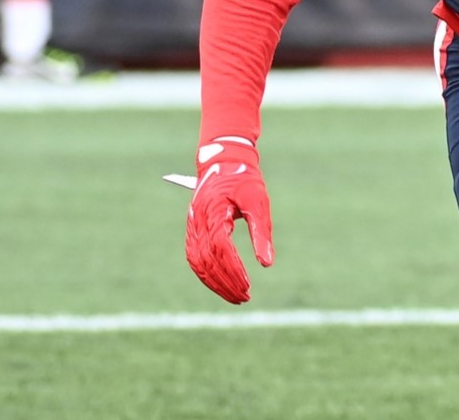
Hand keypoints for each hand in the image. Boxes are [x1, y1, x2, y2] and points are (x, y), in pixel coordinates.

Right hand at [184, 136, 273, 303]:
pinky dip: (206, 274)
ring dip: (215, 282)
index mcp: (213, 211)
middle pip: (207, 260)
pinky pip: (195, 257)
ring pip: (197, 262)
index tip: (248, 285)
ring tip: (236, 296)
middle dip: (225, 282)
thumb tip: (266, 264)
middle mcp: (197, 220)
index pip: (221, 247)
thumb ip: (261, 232)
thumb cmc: (245, 180)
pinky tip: (222, 284)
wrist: (224, 161)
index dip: (233, 269)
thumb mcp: (258, 202)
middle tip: (244, 297)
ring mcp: (192, 226)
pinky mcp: (192, 230)